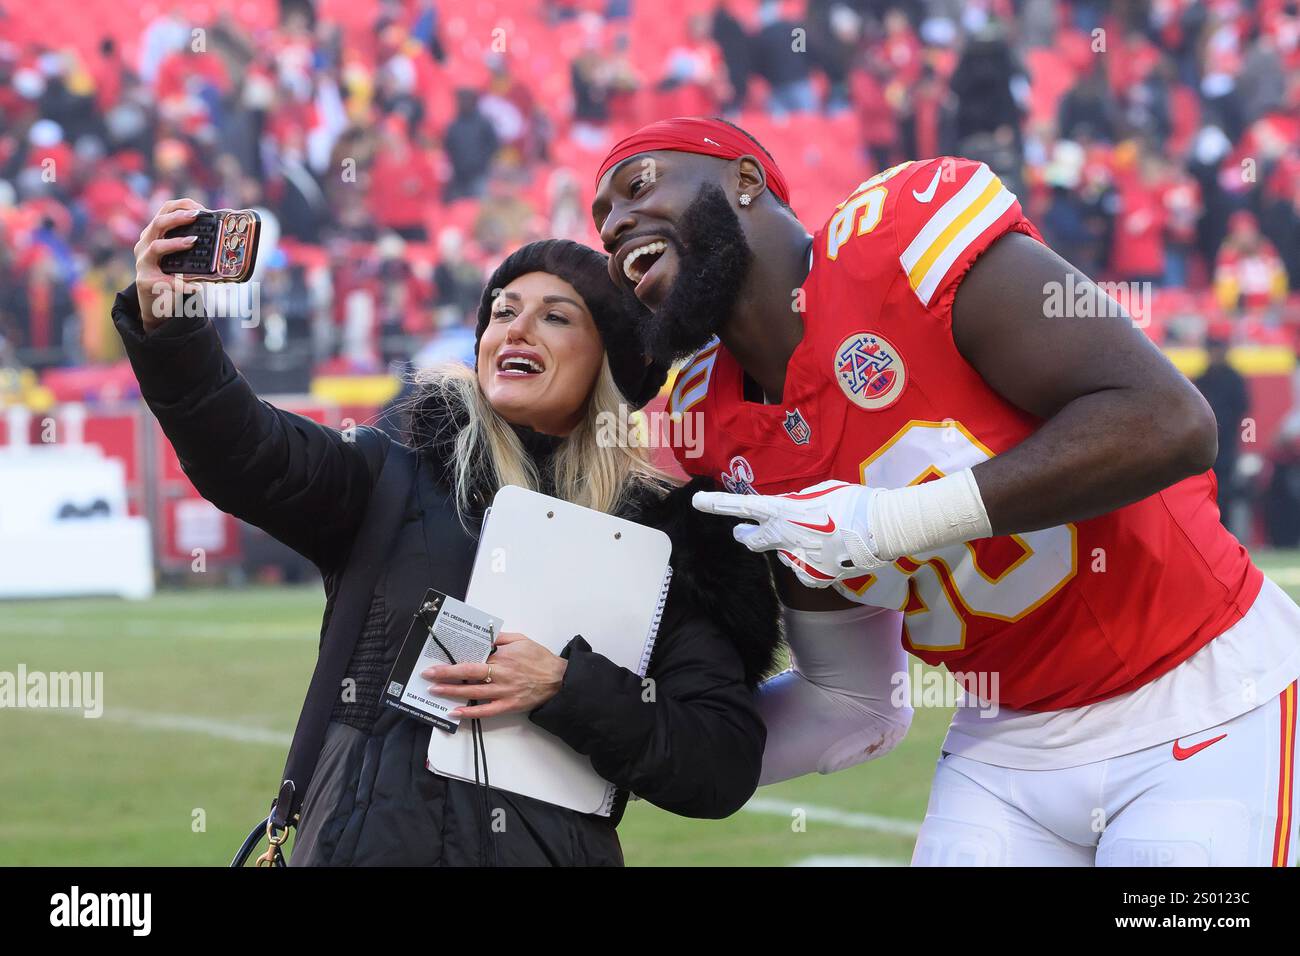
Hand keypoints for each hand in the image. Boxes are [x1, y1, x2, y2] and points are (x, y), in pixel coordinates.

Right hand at [133, 198, 205, 331]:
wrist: (153, 302)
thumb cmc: (170, 274)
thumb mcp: (178, 255)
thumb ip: (192, 245)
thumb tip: (225, 238)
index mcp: (154, 234)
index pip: (164, 210)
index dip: (181, 206)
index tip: (200, 209)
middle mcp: (145, 244)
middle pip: (157, 223)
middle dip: (177, 218)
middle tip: (196, 216)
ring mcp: (143, 262)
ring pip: (156, 247)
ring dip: (176, 243)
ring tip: (193, 241)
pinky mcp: (145, 281)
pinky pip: (164, 282)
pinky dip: (182, 285)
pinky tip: (197, 288)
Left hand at [421, 632, 567, 718]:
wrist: (559, 679)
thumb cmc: (540, 658)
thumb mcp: (521, 640)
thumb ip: (500, 638)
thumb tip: (481, 637)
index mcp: (503, 658)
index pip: (472, 660)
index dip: (453, 664)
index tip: (436, 664)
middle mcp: (501, 675)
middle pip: (468, 675)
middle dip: (446, 676)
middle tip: (428, 677)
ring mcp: (504, 692)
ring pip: (474, 693)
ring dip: (452, 693)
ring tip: (435, 692)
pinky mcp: (509, 706)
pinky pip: (486, 711)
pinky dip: (470, 713)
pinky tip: (455, 713)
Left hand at [692, 479, 884, 587]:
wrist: (880, 528)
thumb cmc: (853, 502)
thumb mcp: (820, 493)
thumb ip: (796, 504)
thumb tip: (788, 513)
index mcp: (784, 511)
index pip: (743, 506)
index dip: (717, 504)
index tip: (697, 500)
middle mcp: (785, 536)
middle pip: (753, 539)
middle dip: (748, 535)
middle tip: (744, 532)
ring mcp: (797, 559)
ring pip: (784, 554)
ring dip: (793, 547)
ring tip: (823, 536)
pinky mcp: (812, 576)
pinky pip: (804, 570)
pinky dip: (812, 563)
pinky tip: (830, 554)